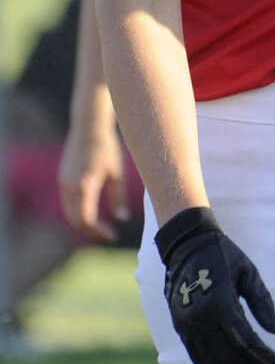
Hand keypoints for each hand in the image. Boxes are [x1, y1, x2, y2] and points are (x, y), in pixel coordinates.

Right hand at [58, 113, 130, 241]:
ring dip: (83, 222)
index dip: (98, 231)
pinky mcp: (63, 179)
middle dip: (91, 230)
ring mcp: (63, 183)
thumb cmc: (108, 149)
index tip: (112, 235)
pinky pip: (68, 202)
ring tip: (101, 226)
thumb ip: (118, 197)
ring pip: (70, 212)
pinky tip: (93, 211)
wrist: (89, 128)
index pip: (87, 220)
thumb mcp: (117, 173)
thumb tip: (122, 218)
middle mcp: (70, 187)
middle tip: (107, 234)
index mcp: (85, 187)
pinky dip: (78, 211)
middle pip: (76, 220)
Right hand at [155, 207, 274, 363]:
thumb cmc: (224, 255)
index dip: (262, 355)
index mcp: (220, 303)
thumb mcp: (249, 272)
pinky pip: (196, 356)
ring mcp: (187, 325)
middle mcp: (201, 318)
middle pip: (229, 355)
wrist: (188, 245)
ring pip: (211, 361)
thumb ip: (263, 303)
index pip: (245, 340)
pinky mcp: (180, 327)